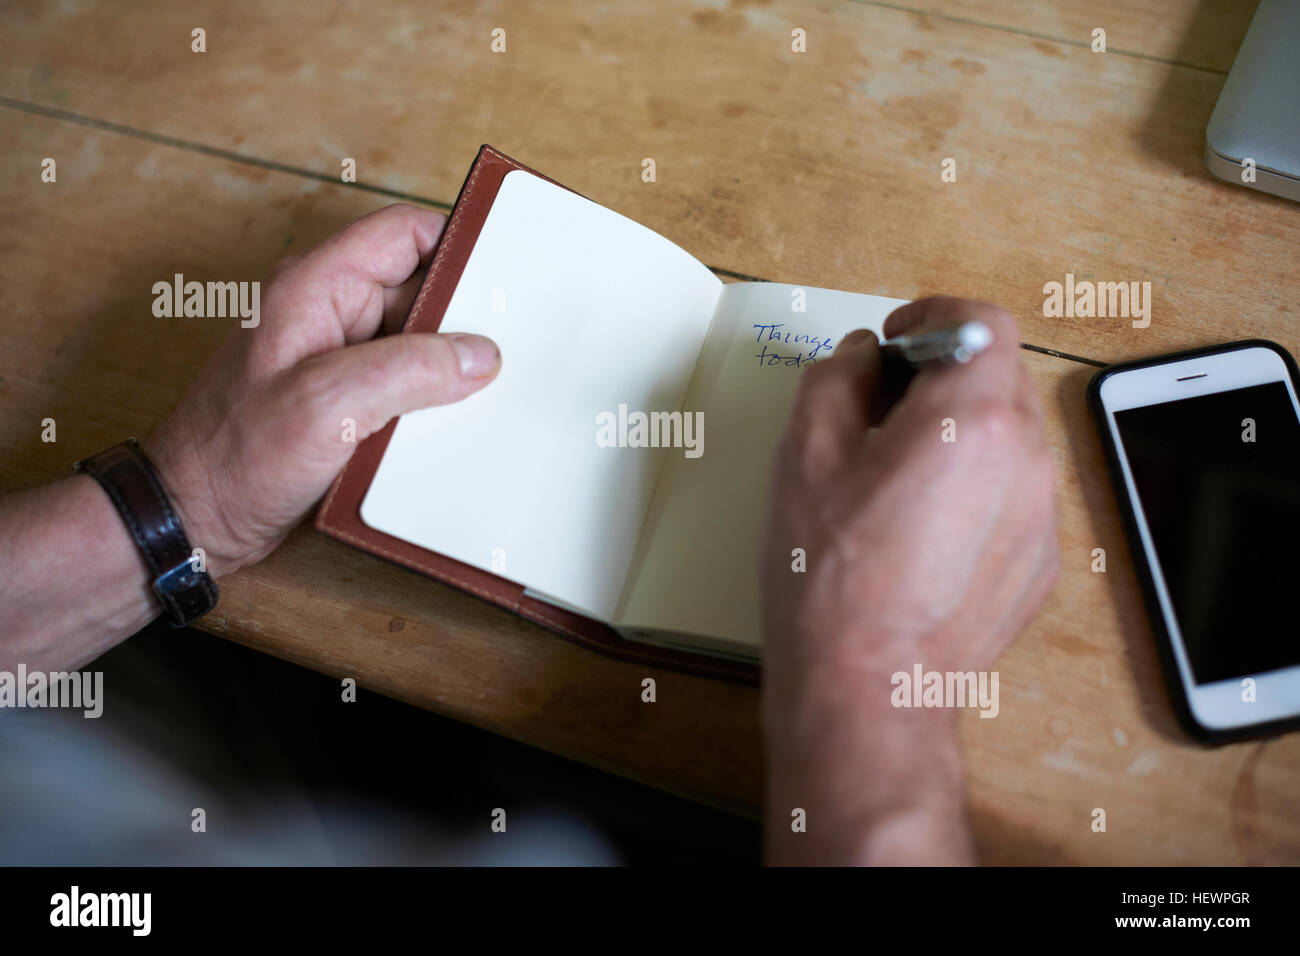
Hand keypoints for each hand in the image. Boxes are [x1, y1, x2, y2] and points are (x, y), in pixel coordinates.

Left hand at [144, 204, 501, 577]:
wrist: (195, 520)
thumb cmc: (234, 457)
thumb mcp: (328, 404)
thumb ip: (409, 369)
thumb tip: (479, 354)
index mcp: (317, 287)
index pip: (405, 234)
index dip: (459, 244)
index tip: (509, 270)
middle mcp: (330, 314)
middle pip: (421, 291)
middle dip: (466, 319)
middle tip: (512, 346)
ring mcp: (338, 359)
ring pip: (419, 344)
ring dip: (452, 370)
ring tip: (489, 393)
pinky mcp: (346, 403)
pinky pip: (406, 388)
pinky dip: (433, 405)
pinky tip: (455, 428)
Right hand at [760, 296, 1059, 864]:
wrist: (867, 687)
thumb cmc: (831, 580)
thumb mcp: (803, 452)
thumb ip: (838, 374)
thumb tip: (863, 359)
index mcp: (971, 419)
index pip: (981, 322)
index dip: (934, 319)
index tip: (900, 340)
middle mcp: (1026, 459)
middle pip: (999, 377)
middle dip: (942, 376)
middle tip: (882, 407)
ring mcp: (1041, 515)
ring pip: (1010, 437)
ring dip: (960, 433)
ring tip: (896, 477)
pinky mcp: (1038, 562)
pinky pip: (1014, 494)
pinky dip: (976, 488)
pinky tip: (921, 529)